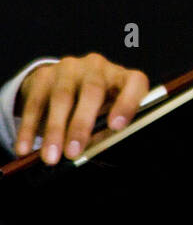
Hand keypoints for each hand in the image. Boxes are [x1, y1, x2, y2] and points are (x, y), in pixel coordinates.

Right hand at [15, 54, 150, 164]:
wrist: (61, 86)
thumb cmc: (95, 109)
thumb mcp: (105, 116)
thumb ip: (105, 131)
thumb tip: (92, 148)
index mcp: (122, 78)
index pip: (134, 83)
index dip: (127, 104)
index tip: (116, 126)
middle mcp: (98, 67)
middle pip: (92, 91)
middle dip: (81, 125)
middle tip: (73, 152)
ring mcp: (70, 68)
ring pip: (62, 97)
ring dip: (55, 131)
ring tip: (51, 157)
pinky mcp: (44, 75)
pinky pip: (36, 103)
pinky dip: (30, 128)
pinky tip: (26, 147)